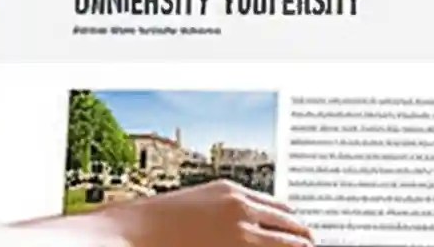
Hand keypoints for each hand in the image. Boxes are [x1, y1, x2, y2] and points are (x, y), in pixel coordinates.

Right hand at [13, 180, 314, 246]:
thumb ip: (226, 217)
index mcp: (232, 192)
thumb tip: (250, 232)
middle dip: (303, 243)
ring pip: (294, 244)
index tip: (298, 240)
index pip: (283, 209)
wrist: (130, 233)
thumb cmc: (156, 227)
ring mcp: (242, 230)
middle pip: (295, 227)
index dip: (294, 228)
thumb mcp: (196, 210)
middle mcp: (242, 206)